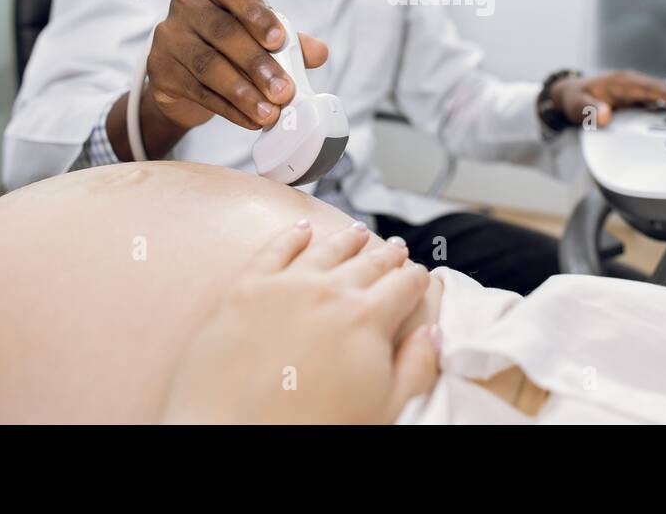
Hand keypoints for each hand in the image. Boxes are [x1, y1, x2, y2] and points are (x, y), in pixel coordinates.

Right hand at [146, 0, 329, 131]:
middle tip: (284, 91)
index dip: (256, 13)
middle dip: (257, 64)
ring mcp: (169, 39)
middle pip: (223, 32)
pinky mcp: (161, 72)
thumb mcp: (260, 38)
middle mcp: (187, 7)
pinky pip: (198, 92)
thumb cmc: (229, 46)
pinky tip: (251, 120)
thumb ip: (290, 43)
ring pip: (208, 66)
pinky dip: (229, 109)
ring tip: (269, 113)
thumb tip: (319, 52)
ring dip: (243, 93)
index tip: (279, 39)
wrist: (184, 74)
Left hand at [161, 221, 440, 424]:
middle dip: (388, 256)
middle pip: (368, 263)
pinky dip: (292, 236)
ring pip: (326, 249)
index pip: (404, 285)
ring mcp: (285, 285)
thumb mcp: (383, 410)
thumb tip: (432, 334)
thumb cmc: (311, 431)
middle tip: (397, 249)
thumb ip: (415, 368)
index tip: (420, 276)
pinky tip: (303, 229)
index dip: (416, 280)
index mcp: (367, 318)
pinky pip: (275, 250)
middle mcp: (329, 291)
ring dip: (347, 240)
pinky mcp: (246, 289)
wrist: (233, 436)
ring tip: (358, 232)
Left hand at [549, 69, 665, 127]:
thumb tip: (606, 115)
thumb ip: (589, 111)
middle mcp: (635, 82)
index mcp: (622, 82)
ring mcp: (640, 87)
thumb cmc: (575, 98)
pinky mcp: (642, 95)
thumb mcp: (577, 106)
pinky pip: (665, 97)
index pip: (650, 89)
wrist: (572, 92)